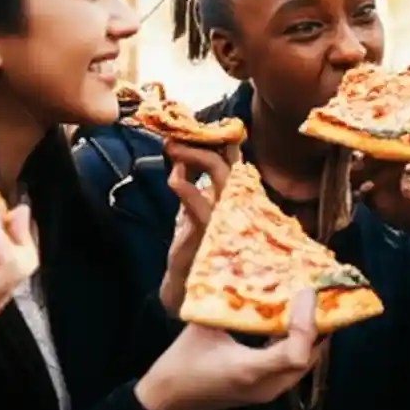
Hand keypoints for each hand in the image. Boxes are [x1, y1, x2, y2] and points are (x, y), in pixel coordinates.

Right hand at [135, 289, 326, 409]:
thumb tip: (249, 272)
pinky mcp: (266, 391)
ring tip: (307, 304)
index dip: (307, 322)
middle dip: (317, 324)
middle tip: (313, 293)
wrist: (169, 398)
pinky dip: (298, 343)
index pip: (296, 353)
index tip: (305, 292)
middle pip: (310, 357)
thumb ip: (228, 302)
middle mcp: (265, 386)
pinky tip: (292, 321)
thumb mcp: (203, 325)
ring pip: (306, 363)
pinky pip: (294, 366)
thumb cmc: (181, 362)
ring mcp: (268, 392)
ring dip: (310, 334)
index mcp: (249, 370)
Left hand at [153, 141, 237, 315]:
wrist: (185, 282)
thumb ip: (192, 180)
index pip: (233, 161)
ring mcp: (226, 217)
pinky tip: (173, 179)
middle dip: (203, 144)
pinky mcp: (209, 231)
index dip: (220, 139)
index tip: (196, 127)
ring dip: (195, 157)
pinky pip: (200, 203)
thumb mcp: (194, 205)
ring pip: (220, 176)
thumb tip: (180, 154)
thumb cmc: (193, 243)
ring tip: (173, 149)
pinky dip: (185, 186)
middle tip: (176, 137)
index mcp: (233, 196)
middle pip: (229, 163)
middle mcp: (235, 204)